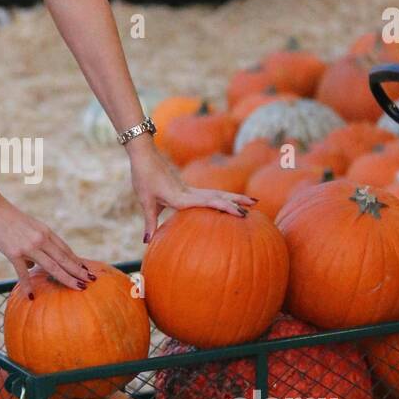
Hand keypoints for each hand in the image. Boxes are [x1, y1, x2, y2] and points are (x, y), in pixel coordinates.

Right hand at [0, 195, 94, 291]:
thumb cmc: (4, 216)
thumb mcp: (25, 226)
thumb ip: (32, 243)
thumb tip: (31, 264)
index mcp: (44, 231)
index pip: (65, 249)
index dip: (76, 260)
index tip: (86, 269)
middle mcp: (40, 238)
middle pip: (64, 258)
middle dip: (78, 271)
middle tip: (90, 281)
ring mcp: (28, 246)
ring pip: (52, 266)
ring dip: (67, 278)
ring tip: (78, 287)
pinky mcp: (13, 252)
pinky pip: (23, 272)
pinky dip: (27, 285)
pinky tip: (31, 296)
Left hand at [128, 142, 257, 242]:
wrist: (144, 156)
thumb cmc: (143, 178)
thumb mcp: (146, 201)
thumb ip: (150, 222)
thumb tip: (147, 241)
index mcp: (181, 196)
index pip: (208, 202)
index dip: (225, 206)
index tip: (240, 212)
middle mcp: (189, 192)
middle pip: (218, 195)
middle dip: (236, 200)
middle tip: (255, 204)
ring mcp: (189, 189)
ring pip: (215, 193)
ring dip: (233, 197)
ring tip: (251, 201)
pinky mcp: (186, 188)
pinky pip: (207, 194)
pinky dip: (220, 198)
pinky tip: (226, 203)